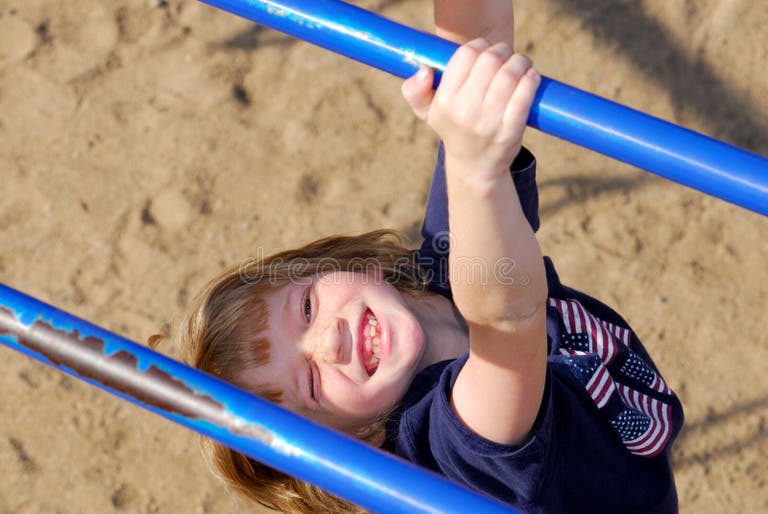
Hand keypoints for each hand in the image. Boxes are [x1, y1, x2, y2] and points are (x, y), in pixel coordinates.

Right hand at [402, 39, 539, 185]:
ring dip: (520, 62)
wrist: (475, 166)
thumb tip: (423, 71)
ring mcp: (489, 123)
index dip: (479, 45)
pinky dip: (531, 80)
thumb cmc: (454, 128)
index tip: (485, 50)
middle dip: (503, 51)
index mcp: (445, 102)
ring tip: (521, 64)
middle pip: (490, 60)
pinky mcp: (510, 132)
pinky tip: (531, 77)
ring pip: (510, 74)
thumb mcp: (428, 112)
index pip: (466, 55)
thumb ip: (414, 91)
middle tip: (506, 55)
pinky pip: (524, 95)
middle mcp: (465, 112)